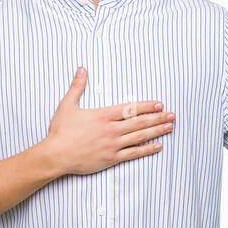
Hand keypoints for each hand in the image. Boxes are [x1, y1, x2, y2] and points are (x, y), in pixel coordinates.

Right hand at [44, 67, 175, 176]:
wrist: (56, 155)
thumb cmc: (60, 131)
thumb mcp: (67, 105)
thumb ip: (77, 86)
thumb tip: (82, 68)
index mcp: (102, 115)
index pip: (130, 108)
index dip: (146, 106)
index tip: (159, 104)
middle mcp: (111, 129)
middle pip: (139, 122)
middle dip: (158, 118)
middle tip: (172, 115)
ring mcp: (112, 145)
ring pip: (140, 136)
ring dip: (156, 131)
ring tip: (169, 127)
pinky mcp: (111, 159)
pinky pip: (133, 154)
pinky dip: (147, 149)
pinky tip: (158, 145)